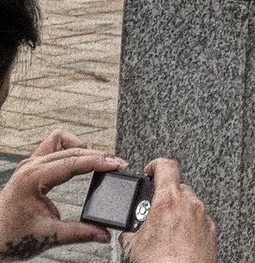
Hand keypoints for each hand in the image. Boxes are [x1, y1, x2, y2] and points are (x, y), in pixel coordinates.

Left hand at [0, 129, 124, 256]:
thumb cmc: (11, 239)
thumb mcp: (49, 236)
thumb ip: (80, 232)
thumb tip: (104, 232)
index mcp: (33, 178)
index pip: (73, 161)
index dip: (99, 162)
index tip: (117, 164)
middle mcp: (30, 166)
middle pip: (72, 150)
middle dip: (96, 156)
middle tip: (116, 165)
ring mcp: (29, 164)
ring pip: (61, 141)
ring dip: (81, 148)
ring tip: (98, 160)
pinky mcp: (30, 168)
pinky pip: (52, 146)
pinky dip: (68, 148)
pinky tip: (78, 158)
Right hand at [121, 159, 214, 262]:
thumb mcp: (133, 248)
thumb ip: (131, 233)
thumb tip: (129, 234)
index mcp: (169, 200)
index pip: (166, 166)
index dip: (156, 165)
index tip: (151, 170)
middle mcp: (190, 204)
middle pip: (178, 189)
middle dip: (166, 199)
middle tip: (154, 215)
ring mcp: (203, 217)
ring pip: (189, 205)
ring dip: (178, 213)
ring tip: (165, 233)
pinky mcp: (211, 231)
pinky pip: (199, 221)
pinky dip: (189, 226)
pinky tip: (179, 242)